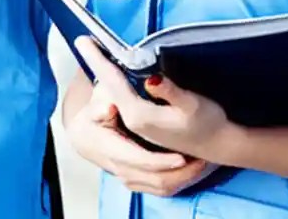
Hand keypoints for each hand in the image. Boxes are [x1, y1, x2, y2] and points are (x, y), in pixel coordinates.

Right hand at [66, 72, 216, 195]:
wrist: (86, 132)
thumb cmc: (97, 109)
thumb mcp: (99, 97)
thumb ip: (103, 100)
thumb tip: (108, 107)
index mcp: (108, 147)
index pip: (137, 160)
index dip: (159, 161)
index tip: (181, 157)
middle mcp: (117, 166)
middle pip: (152, 179)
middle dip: (178, 173)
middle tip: (201, 162)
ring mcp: (125, 175)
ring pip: (158, 187)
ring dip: (181, 179)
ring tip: (201, 165)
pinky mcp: (134, 179)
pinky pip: (158, 189)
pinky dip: (177, 182)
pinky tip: (191, 171)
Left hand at [75, 37, 243, 163]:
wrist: (217, 146)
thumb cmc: (208, 123)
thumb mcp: (192, 104)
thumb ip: (171, 92)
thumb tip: (152, 79)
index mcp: (139, 115)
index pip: (113, 82)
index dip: (98, 59)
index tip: (83, 41)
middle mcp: (133, 120)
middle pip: (108, 86)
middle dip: (97, 63)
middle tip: (86, 42)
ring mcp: (136, 123)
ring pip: (114, 93)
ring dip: (105, 72)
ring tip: (96, 52)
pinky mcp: (142, 122)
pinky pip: (121, 98)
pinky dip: (115, 83)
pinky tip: (115, 73)